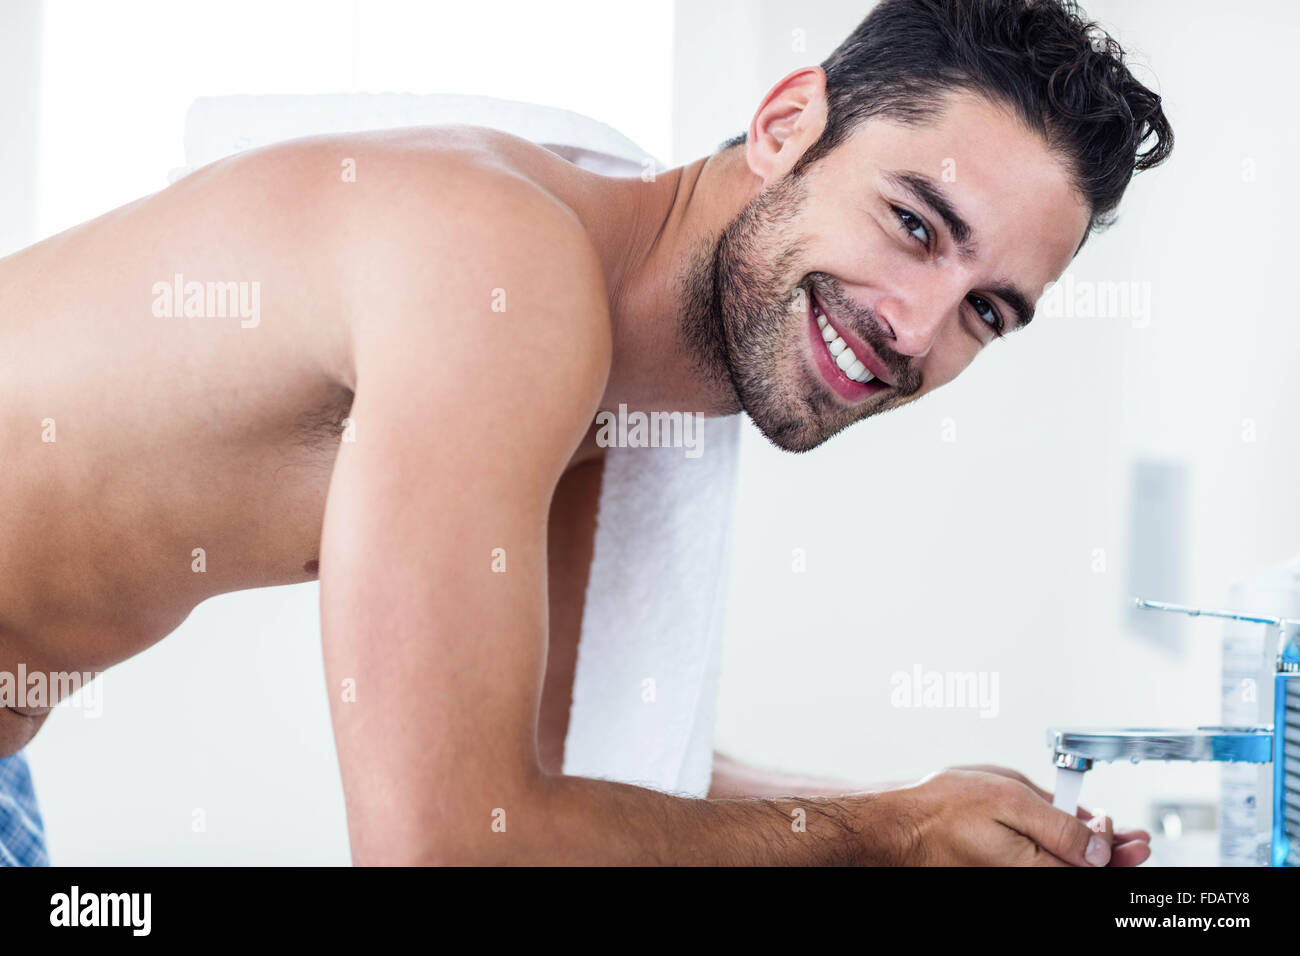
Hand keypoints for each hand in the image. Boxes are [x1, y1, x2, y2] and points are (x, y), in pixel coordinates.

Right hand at [884, 767, 1146, 865]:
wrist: (903, 826)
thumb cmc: (944, 810)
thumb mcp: (1009, 799)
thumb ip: (1060, 824)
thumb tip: (1100, 844)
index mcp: (1038, 866)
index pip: (1096, 868)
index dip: (1121, 851)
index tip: (1134, 835)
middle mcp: (1029, 877)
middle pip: (1084, 871)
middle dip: (1114, 853)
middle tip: (1135, 838)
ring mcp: (1017, 874)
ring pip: (1065, 866)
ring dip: (1090, 851)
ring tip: (1105, 830)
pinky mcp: (1005, 868)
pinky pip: (1043, 862)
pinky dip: (1062, 848)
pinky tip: (1069, 831)